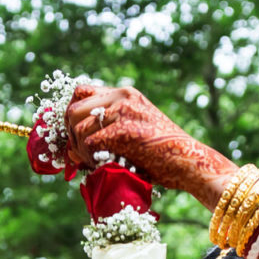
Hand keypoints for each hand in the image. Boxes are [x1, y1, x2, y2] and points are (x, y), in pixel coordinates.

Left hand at [65, 85, 235, 204]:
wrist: (189, 162)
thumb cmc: (162, 156)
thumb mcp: (132, 134)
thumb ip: (105, 134)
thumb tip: (69, 152)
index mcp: (125, 94)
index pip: (81, 93)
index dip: (71, 115)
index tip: (75, 136)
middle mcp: (123, 97)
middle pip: (73, 108)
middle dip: (70, 134)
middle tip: (79, 153)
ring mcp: (124, 112)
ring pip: (78, 128)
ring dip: (80, 151)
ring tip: (94, 162)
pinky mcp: (124, 130)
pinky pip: (89, 143)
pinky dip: (89, 158)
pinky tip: (101, 165)